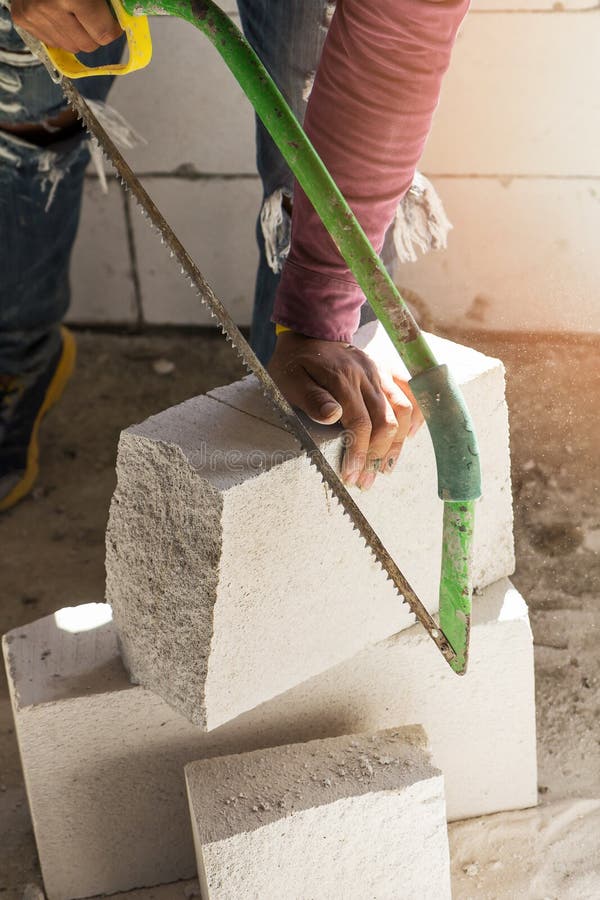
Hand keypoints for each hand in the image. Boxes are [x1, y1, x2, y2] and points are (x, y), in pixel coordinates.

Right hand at [11, 0, 121, 54]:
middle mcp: (50, 8)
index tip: (114, 23)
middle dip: (96, 34)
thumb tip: (127, 18)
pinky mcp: (22, 18)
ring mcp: (33, 15)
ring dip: (78, 35)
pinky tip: (58, 14)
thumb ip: (111, 2)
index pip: (103, 34)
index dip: (113, 29)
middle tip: (95, 18)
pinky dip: (60, 32)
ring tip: (75, 13)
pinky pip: (51, 42)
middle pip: (88, 45)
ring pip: (70, 47)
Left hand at [268, 332, 423, 489]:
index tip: (351, 476)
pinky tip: (408, 437)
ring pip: (403, 411)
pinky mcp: (387, 371)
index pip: (360, 423)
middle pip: (386, 421)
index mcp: (343, 378)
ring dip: (397, 443)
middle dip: (378, 456)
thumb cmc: (295, 362)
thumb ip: (311, 398)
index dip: (359, 453)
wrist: (309, 331)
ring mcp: (380, 372)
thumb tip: (333, 415)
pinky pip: (411, 392)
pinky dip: (415, 416)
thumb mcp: (290, 379)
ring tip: (385, 468)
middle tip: (366, 481)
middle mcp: (368, 374)